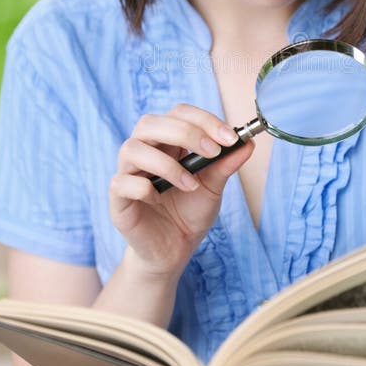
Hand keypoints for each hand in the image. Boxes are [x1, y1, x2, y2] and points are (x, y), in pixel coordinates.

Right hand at [109, 104, 253, 279]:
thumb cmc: (190, 214)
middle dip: (185, 132)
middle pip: (150, 123)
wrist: (175, 251)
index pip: (178, 113)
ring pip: (132, 148)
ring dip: (166, 163)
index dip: (203, 120)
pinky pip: (121, 182)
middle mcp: (144, 151)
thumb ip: (226, 164)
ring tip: (190, 185)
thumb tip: (248, 143)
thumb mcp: (214, 187)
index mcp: (166, 142)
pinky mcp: (117, 199)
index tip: (230, 138)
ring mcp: (127, 173)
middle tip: (212, 152)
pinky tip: (159, 199)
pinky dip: (143, 188)